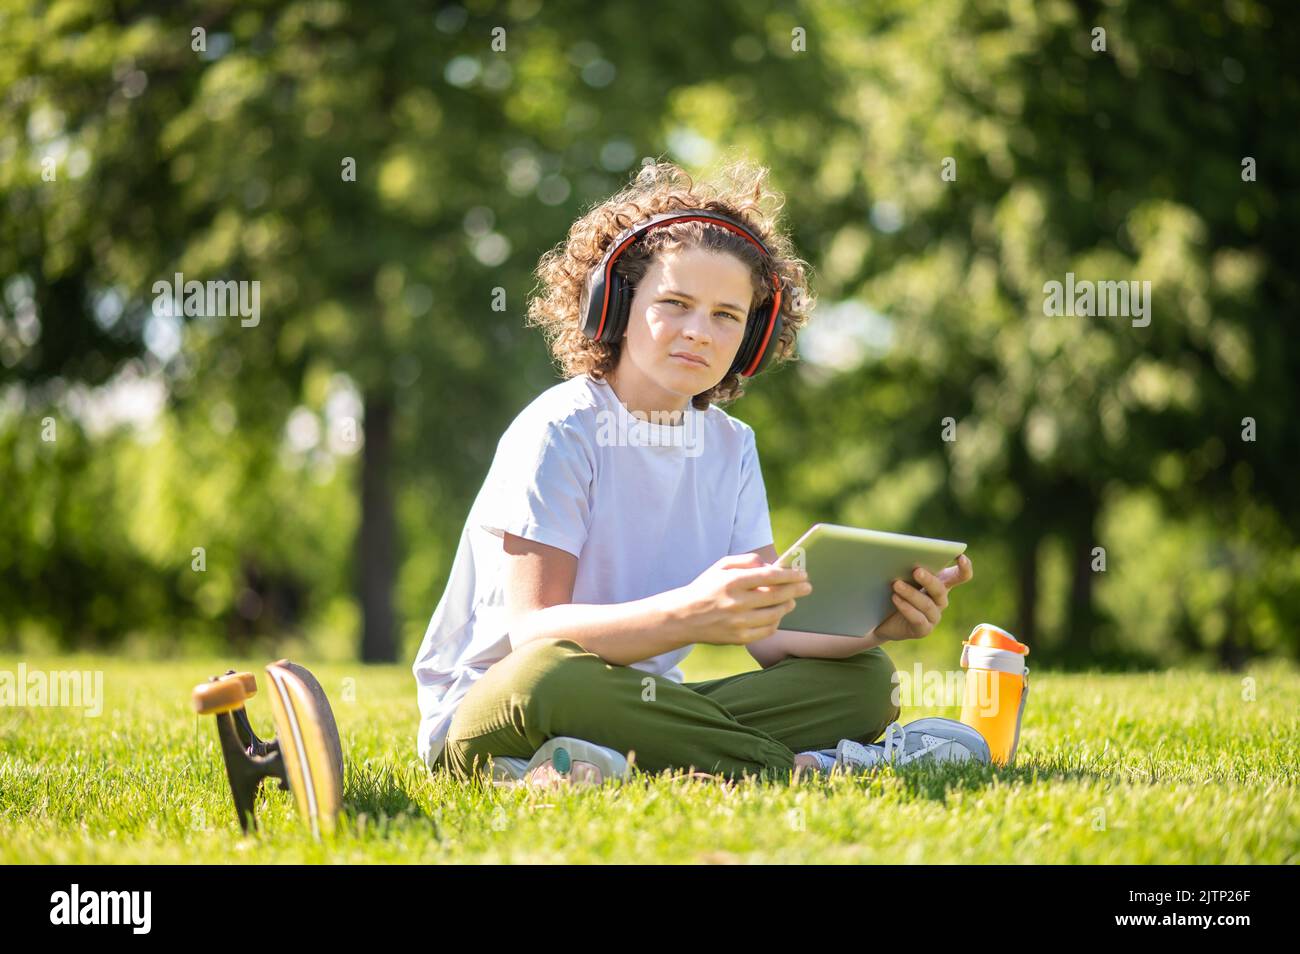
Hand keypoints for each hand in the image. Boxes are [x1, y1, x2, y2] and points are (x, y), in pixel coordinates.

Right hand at [672, 552, 812, 645]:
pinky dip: (776, 622)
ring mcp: (738, 623)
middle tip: (807, 586)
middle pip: (777, 596)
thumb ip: (747, 561)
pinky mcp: (739, 639)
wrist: (684, 617)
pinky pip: (767, 631)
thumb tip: (771, 565)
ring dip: (788, 605)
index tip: (802, 573)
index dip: (790, 575)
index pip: (769, 577)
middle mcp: (736, 603)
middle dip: (796, 590)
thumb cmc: (707, 588)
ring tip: (792, 600)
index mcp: (732, 582)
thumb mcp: (721, 567)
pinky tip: (777, 615)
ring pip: (775, 614)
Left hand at [873, 554, 972, 641]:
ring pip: (927, 604)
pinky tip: (895, 598)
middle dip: (929, 580)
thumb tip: (901, 552)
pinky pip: (917, 619)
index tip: (960, 557)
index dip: (964, 567)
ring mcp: (934, 616)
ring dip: (911, 593)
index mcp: (941, 583)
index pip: (961, 576)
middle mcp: (941, 600)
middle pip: (940, 590)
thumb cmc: (894, 591)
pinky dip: (906, 608)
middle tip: (916, 570)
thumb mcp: (902, 576)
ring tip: (896, 584)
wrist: (881, 618)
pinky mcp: (923, 629)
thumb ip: (908, 565)